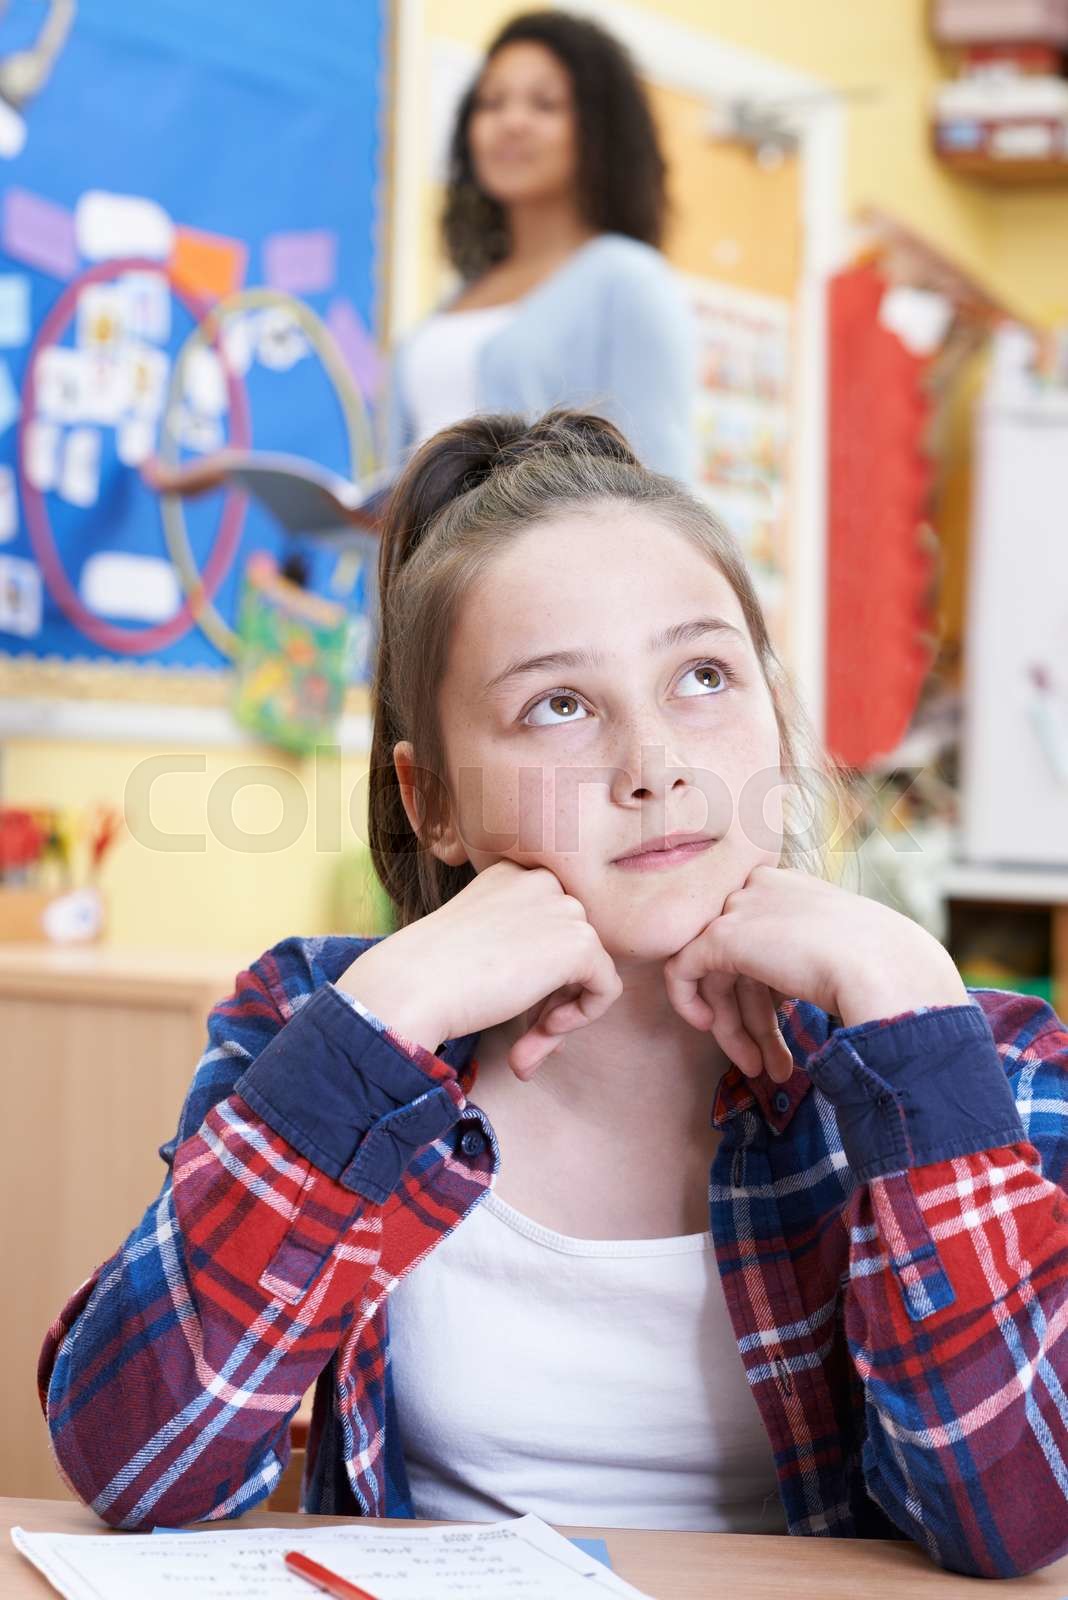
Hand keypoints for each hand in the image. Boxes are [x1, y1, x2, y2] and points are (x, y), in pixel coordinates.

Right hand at [337, 860, 622, 1078]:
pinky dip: (582, 1018)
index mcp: (512, 875)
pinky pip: (606, 987)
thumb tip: (558, 999)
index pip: (549, 926)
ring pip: (590, 970)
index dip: (537, 976)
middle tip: (520, 1040)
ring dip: (560, 1015)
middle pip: (572, 947)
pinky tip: (543, 1031)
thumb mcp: (480, 948)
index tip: (511, 1009)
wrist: (411, 986)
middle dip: (551, 1000)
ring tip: (524, 1048)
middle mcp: (541, 880)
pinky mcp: (579, 942)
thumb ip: (522, 955)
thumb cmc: (429, 975)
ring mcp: (563, 907)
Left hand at [663, 864, 968, 1082]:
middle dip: (751, 1015)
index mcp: (794, 885)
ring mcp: (740, 907)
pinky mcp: (720, 935)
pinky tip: (709, 1032)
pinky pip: (682, 969)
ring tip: (759, 1069)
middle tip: (767, 1061)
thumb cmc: (885, 969)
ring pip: (714, 971)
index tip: (782, 1020)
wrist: (887, 971)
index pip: (761, 936)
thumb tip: (790, 982)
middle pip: (738, 957)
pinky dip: (688, 1002)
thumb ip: (804, 956)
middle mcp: (763, 887)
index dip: (766, 988)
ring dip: (735, 1027)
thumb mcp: (843, 951)